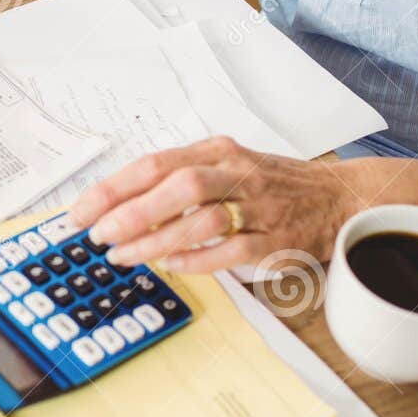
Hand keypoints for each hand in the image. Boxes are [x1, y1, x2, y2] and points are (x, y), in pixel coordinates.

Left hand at [66, 137, 363, 273]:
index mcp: (216, 151)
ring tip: (123, 255)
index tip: (81, 211)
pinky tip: (172, 265)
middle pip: (178, 185)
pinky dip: (198, 258)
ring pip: (202, 219)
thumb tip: (117, 205)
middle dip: (131, 211)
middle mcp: (236, 172)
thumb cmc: (269, 184)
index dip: (113, 188)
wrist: (336, 197)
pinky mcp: (275, 239)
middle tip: (98, 234)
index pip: (155, 163)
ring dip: (156, 239)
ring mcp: (258, 205)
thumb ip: (177, 179)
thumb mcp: (223, 166)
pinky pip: (233, 250)